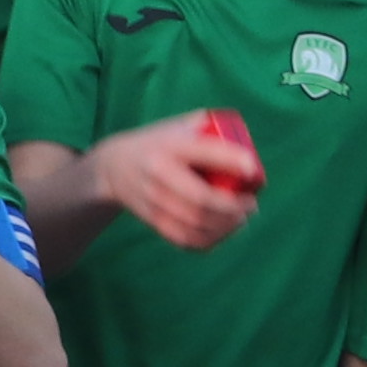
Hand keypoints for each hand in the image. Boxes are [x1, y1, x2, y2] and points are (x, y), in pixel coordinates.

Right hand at [89, 110, 260, 251]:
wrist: (113, 167)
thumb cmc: (157, 143)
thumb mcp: (175, 126)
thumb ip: (206, 125)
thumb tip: (243, 138)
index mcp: (170, 146)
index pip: (204, 153)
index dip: (232, 161)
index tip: (253, 170)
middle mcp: (160, 174)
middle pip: (202, 199)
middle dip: (234, 206)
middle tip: (251, 204)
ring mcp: (155, 201)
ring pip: (196, 224)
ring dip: (226, 226)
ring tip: (241, 219)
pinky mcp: (154, 221)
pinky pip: (185, 240)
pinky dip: (210, 241)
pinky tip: (222, 232)